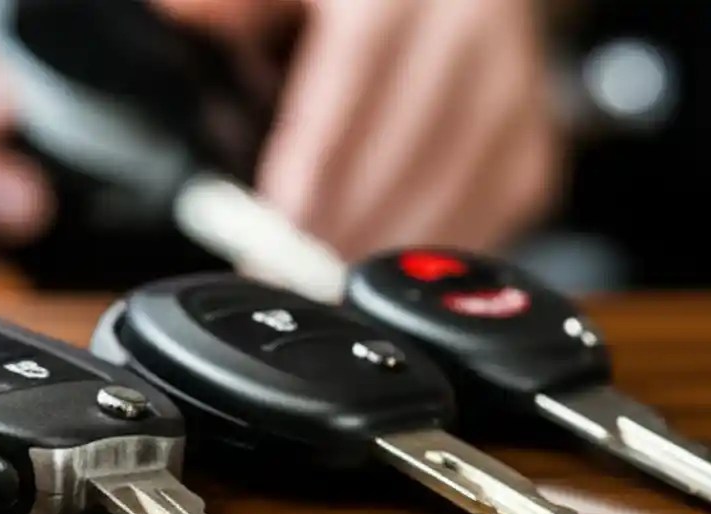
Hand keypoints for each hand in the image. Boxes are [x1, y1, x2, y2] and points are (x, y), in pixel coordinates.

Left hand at [157, 0, 560, 259]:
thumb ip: (236, 6)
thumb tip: (174, 21)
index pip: (349, 88)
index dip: (309, 171)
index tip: (270, 231)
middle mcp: (468, 29)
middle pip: (406, 150)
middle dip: (340, 228)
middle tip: (286, 278)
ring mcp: (514, 81)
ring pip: (457, 187)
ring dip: (387, 249)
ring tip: (328, 289)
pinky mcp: (536, 130)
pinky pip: (496, 203)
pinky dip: (439, 247)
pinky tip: (390, 274)